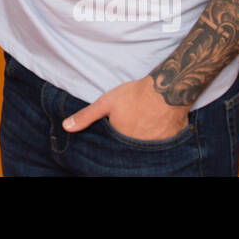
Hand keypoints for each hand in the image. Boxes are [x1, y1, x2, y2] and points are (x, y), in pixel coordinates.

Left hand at [62, 77, 189, 140]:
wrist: (166, 89)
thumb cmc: (134, 96)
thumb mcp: (105, 103)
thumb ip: (86, 117)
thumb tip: (66, 127)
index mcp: (122, 142)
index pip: (114, 149)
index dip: (115, 140)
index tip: (119, 128)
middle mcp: (139, 148)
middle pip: (131, 148)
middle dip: (129, 139)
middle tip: (133, 123)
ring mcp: (157, 146)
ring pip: (147, 146)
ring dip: (144, 137)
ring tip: (144, 123)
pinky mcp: (172, 141)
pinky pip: (164, 143)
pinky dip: (160, 137)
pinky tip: (158, 125)